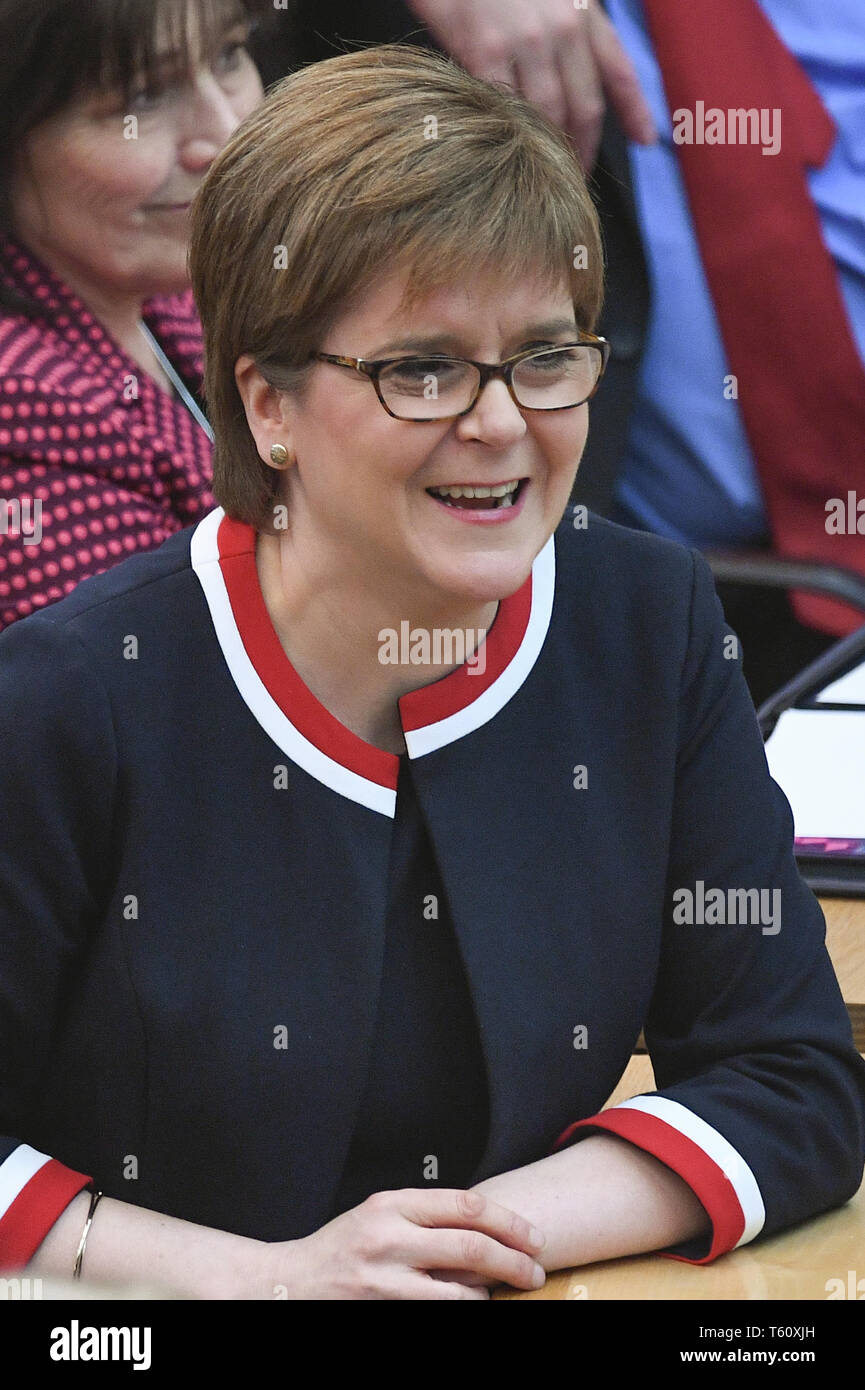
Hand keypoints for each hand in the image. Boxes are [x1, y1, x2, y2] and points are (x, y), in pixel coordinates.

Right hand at [259, 1188, 546, 1299]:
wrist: (290, 1285)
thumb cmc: (342, 1248)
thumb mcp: (379, 1216)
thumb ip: (423, 1217)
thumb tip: (484, 1226)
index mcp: (392, 1205)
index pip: (466, 1206)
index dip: (508, 1221)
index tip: (532, 1236)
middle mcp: (389, 1238)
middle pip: (471, 1246)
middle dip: (514, 1260)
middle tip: (537, 1270)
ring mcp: (385, 1280)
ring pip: (461, 1291)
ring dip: (489, 1294)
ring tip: (501, 1293)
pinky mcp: (383, 1310)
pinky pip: (439, 1311)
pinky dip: (463, 1308)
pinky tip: (470, 1303)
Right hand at [407, 0, 655, 169]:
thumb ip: (566, 26)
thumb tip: (569, 75)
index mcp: (582, 11)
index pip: (618, 69)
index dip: (636, 110)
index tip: (645, 140)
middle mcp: (562, 28)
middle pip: (584, 105)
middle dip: (583, 149)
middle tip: (576, 181)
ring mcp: (525, 41)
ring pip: (548, 113)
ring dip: (549, 152)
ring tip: (544, 178)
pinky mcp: (485, 49)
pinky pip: (504, 106)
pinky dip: (510, 133)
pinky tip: (508, 154)